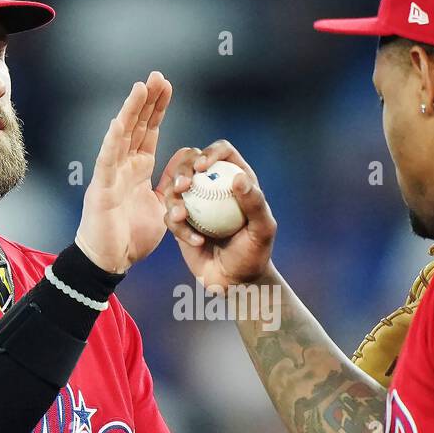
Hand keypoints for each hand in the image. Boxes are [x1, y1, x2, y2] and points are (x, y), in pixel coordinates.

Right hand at [75, 71, 172, 272]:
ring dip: (130, 111)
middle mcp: (122, 166)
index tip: (166, 85)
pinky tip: (120, 122)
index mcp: (137, 169)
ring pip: (121, 136)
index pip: (148, 131)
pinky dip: (113, 141)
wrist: (111, 262)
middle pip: (135, 126)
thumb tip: (185, 172)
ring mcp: (110, 175)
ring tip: (141, 87)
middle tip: (157, 75)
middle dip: (146, 100)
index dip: (156, 108)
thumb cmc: (132, 237)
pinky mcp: (101, 189)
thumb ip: (170, 188)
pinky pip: (107, 161)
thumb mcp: (161, 209)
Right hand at [159, 139, 276, 288]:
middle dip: (182, 168)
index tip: (203, 167)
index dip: (211, 152)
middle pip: (191, 162)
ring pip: (174, 187)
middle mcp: (212, 186)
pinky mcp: (180, 223)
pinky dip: (179, 227)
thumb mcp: (262, 230)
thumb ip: (255, 204)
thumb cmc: (255, 253)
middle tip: (184, 185)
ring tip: (182, 215)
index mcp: (235, 179)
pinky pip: (171, 217)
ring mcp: (194, 204)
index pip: (222, 152)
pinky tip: (196, 241)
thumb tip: (238, 178)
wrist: (237, 280)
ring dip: (173, 198)